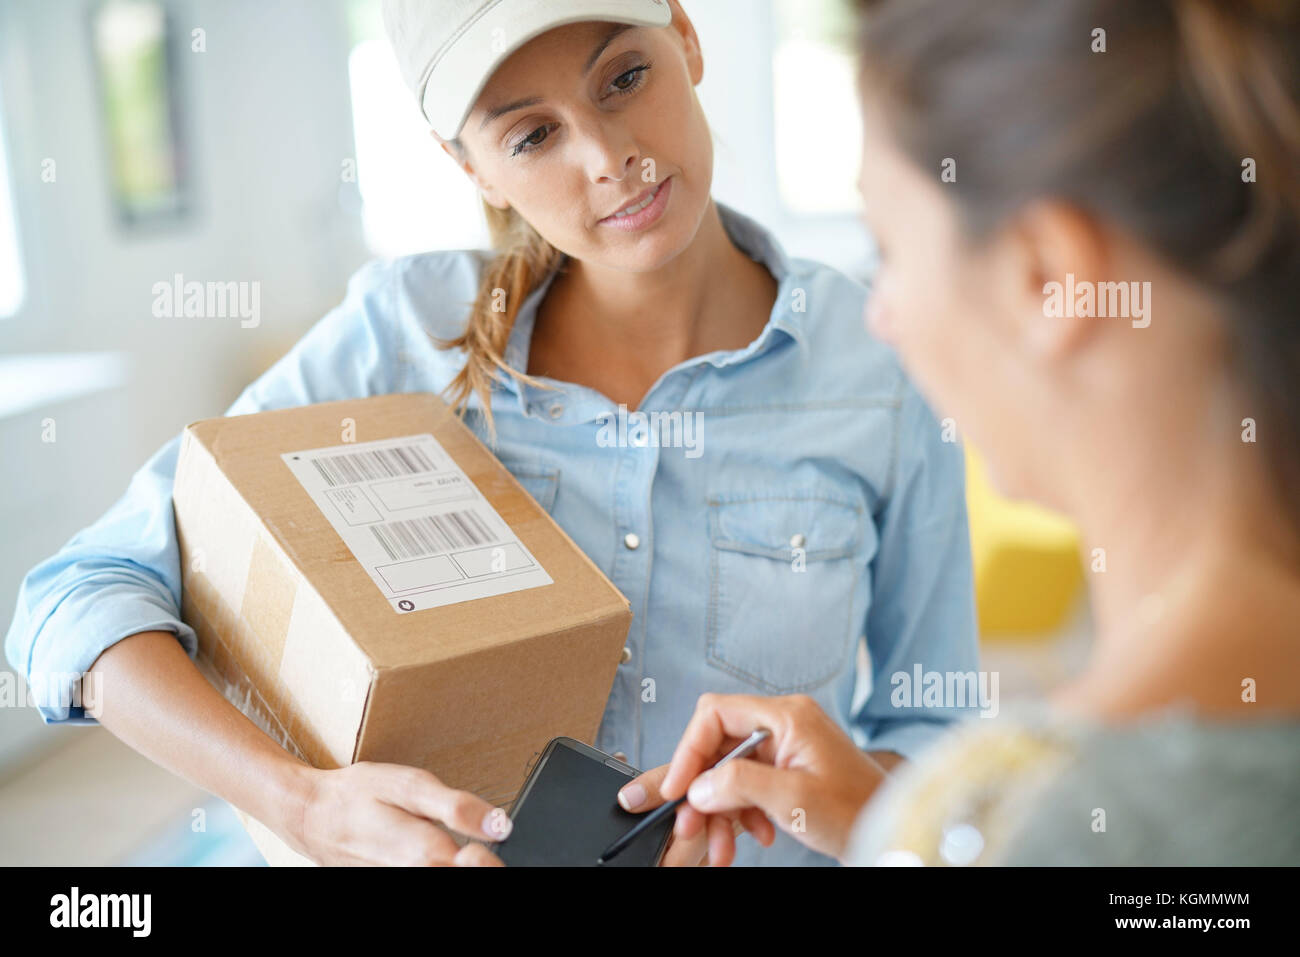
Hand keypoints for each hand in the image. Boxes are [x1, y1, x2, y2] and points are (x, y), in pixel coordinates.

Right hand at [290, 761, 506, 865]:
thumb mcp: (409, 786)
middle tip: (478, 845)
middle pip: (460, 875)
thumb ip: (456, 806)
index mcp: (422, 851)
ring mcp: (398, 880)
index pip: (475, 868)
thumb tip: (499, 825)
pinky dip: (436, 864)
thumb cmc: (359, 795)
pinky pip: (423, 875)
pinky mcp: (391, 881)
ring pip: (439, 876)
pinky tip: (441, 854)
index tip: (498, 837)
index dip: (492, 859)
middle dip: (480, 864)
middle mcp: (412, 874)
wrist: (311, 816)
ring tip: (463, 849)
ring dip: (457, 864)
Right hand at [652, 693, 889, 861]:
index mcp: (786, 716)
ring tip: (721, 847)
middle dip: (702, 790)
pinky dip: (741, 813)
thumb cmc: (857, 810)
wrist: (891, 831)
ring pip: (729, 771)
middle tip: (690, 825)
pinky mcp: (787, 770)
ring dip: (719, 810)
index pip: (715, 714)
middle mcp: (782, 724)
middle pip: (718, 746)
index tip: (678, 788)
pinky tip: (753, 836)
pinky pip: (747, 785)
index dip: (689, 750)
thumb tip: (698, 786)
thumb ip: (741, 784)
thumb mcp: (794, 798)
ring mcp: (784, 747)